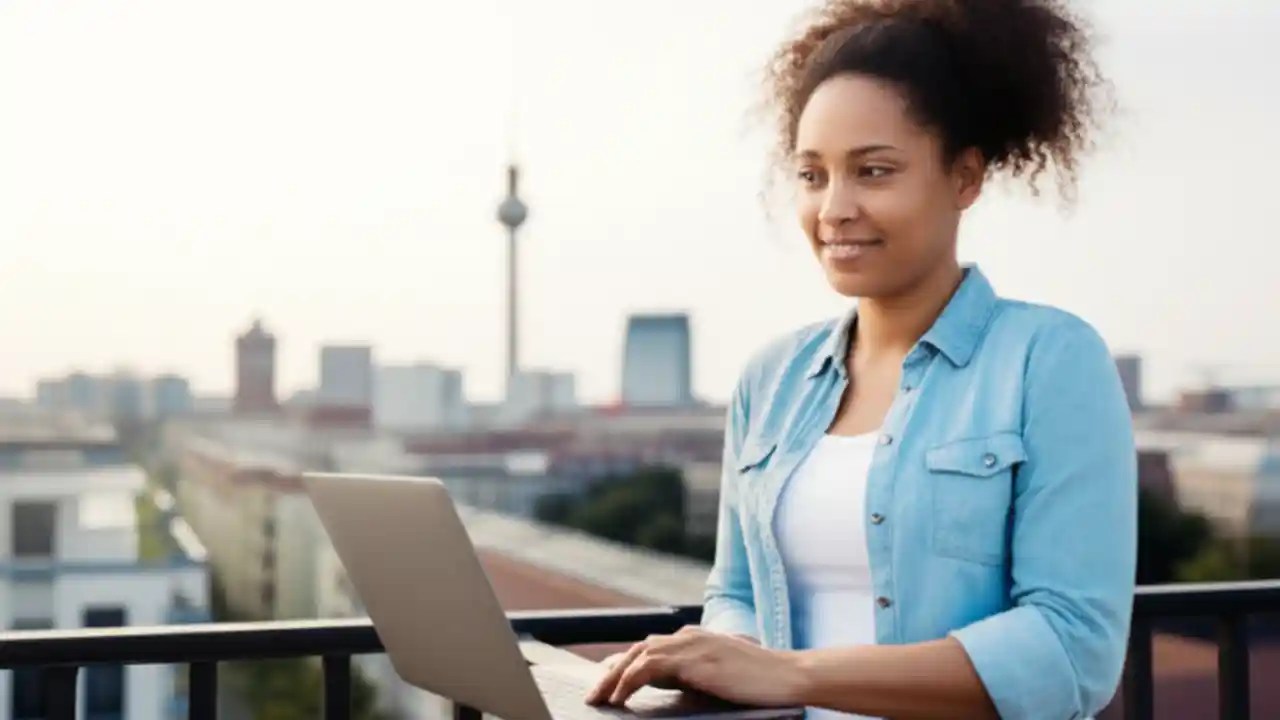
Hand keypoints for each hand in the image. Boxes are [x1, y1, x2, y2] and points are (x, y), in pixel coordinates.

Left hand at [585, 626, 804, 707]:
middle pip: (637, 650)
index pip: (647, 649)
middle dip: (611, 673)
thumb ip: (688, 678)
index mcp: (693, 639)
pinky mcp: (693, 658)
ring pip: (637, 656)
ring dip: (614, 678)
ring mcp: (690, 644)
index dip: (623, 665)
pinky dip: (629, 680)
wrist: (788, 676)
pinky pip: (649, 667)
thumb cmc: (757, 684)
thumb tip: (656, 688)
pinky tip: (619, 697)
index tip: (604, 682)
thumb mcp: (715, 679)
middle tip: (593, 694)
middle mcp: (687, 636)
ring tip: (599, 699)